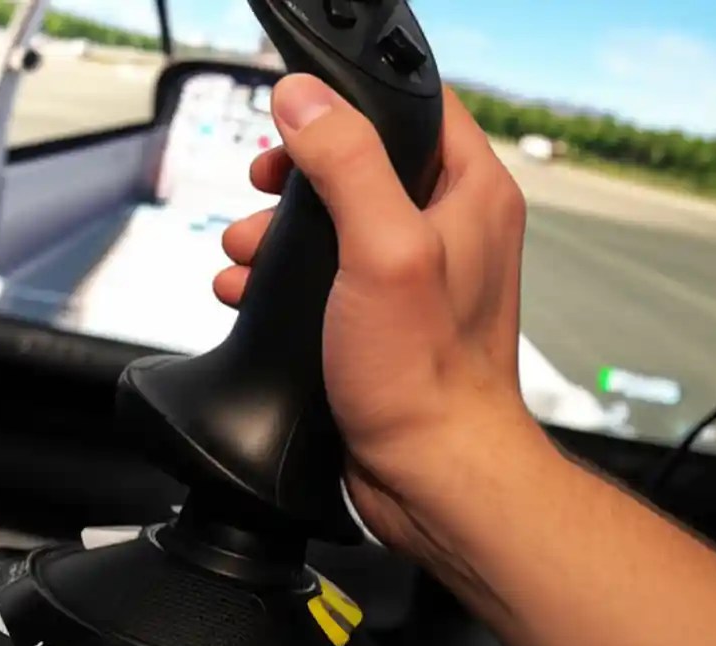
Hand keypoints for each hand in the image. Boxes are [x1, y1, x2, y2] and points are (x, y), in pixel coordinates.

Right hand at [215, 74, 549, 559]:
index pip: (417, 108)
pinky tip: (247, 291)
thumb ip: (347, 164)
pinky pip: (323, 275)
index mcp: (471, 195)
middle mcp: (448, 229)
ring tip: (244, 248)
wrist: (427, 475)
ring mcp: (413, 276)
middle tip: (265, 184)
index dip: (353, 102)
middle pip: (362, 161)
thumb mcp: (382, 252)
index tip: (303, 116)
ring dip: (277, 230)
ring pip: (334, 222)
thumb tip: (304, 99)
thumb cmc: (427, 379)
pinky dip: (279, 277)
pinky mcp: (381, 319)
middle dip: (298, 175)